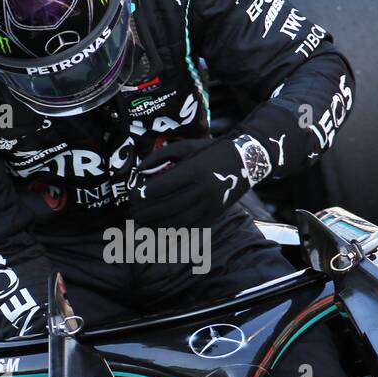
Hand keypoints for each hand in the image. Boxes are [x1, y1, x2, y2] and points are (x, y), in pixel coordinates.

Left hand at [128, 137, 247, 226]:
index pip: (165, 185)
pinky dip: (175, 230)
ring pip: (180, 219)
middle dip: (148, 211)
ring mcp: (212, 203)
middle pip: (170, 205)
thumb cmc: (210, 151)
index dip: (145, 193)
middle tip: (133, 213)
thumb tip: (138, 172)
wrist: (246, 161)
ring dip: (158, 224)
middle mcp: (204, 188)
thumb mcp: (186, 146)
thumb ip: (160, 156)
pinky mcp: (216, 213)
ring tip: (142, 223)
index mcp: (196, 169)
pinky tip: (160, 229)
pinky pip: (193, 226)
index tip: (132, 196)